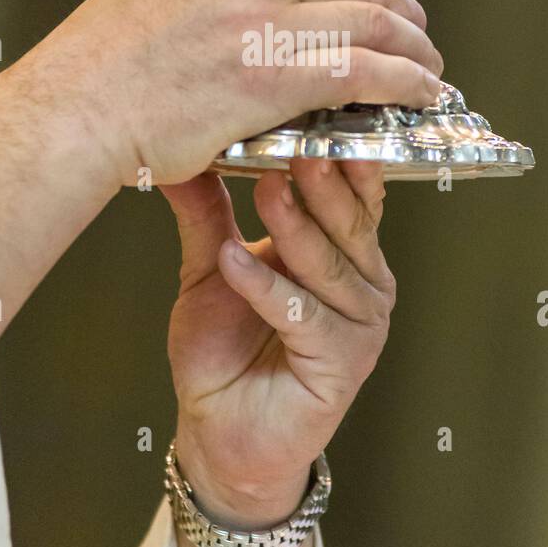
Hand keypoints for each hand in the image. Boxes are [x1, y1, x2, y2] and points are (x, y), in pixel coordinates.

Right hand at [0, 0, 436, 347]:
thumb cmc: (109, 58)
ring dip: (417, 49)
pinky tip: (423, 94)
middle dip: (409, 10)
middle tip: (417, 37)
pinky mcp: (274, 76)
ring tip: (427, 71)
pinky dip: (408, 82)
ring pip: (378, 21)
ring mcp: (268, 18)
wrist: (75, 106)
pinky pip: (368, 71)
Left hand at [162, 157, 395, 528]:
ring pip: (330, 264)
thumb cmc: (225, 353)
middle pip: (349, 220)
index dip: (336, 154)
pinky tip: (234, 263)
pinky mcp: (342, 364)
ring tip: (267, 190)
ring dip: (296, 226)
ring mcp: (360, 325)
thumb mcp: (212, 268)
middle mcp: (365, 283)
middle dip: (321, 180)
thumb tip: (183, 149)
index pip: (354, 192)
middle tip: (292, 145)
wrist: (219, 433)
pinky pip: (304, 315)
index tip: (310, 113)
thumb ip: (208, 214)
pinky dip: (267, 287)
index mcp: (347, 252)